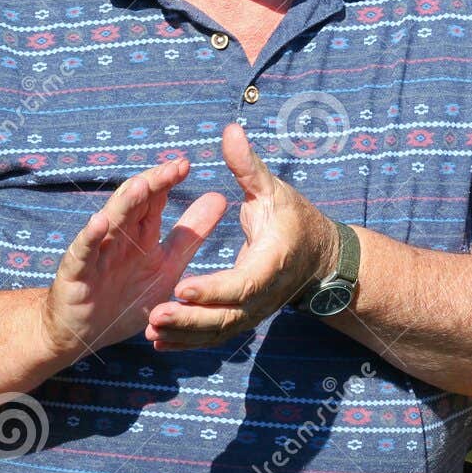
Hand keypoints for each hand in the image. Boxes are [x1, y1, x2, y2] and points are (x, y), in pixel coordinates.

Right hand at [41, 158, 225, 357]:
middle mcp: (119, 237)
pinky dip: (90, 237)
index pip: (154, 199)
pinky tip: (100, 223)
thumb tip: (219, 198)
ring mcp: (97, 253)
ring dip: (125, 204)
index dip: (168, 181)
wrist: (85, 333)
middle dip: (153, 184)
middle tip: (174, 167)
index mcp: (140, 234)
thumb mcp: (167, 267)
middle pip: (135, 203)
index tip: (186, 164)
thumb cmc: (126, 296)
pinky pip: (83, 253)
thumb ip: (190, 236)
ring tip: (142, 186)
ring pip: (111, 222)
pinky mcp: (77, 274)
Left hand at [146, 123, 339, 349]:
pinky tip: (159, 341)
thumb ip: (247, 166)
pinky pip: (216, 336)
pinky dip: (189, 341)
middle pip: (227, 317)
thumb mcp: (272, 189)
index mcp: (272, 261)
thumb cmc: (294, 217)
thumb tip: (230, 130)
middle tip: (154, 316)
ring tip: (150, 331)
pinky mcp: (245, 318)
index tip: (181, 288)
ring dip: (185, 336)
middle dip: (190, 321)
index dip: (213, 289)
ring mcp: (255, 311)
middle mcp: (264, 294)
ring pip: (219, 333)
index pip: (242, 283)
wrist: (321, 256)